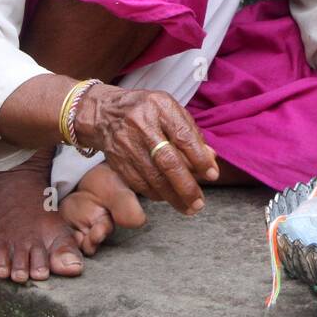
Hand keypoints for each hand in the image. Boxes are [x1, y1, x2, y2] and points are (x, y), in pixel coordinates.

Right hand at [73, 85, 218, 214]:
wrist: (104, 113)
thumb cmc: (146, 111)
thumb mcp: (170, 110)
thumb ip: (190, 132)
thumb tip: (210, 157)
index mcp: (160, 108)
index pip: (184, 137)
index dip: (200, 159)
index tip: (212, 175)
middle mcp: (142, 125)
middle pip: (167, 161)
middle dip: (186, 186)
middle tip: (199, 202)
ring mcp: (127, 145)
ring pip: (153, 178)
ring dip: (173, 197)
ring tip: (189, 208)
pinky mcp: (118, 161)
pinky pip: (139, 183)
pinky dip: (156, 194)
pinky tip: (168, 199)